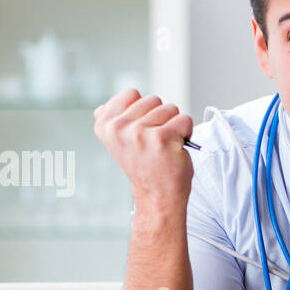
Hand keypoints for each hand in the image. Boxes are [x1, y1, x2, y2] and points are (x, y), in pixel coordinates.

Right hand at [93, 89, 193, 217]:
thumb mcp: (120, 142)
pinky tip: (176, 149)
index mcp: (105, 124)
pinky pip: (185, 120)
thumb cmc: (145, 166)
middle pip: (153, 99)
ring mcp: (140, 132)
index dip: (144, 110)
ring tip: (165, 146)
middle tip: (156, 143)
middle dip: (161, 118)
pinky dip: (187, 133)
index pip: (132, 93)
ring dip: (174, 126)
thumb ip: (112, 122)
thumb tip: (102, 107)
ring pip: (171, 108)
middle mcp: (118, 127)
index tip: (142, 132)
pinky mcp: (162, 138)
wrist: (158, 196)